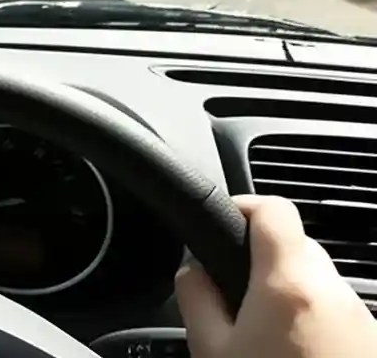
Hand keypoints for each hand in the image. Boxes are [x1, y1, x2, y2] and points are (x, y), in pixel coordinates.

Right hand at [175, 195, 376, 357]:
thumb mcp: (211, 351)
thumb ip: (195, 298)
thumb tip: (192, 272)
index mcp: (288, 281)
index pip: (272, 208)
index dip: (243, 208)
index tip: (224, 224)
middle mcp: (333, 290)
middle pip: (296, 247)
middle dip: (263, 262)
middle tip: (234, 296)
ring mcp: (362, 317)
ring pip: (318, 285)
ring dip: (290, 296)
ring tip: (264, 340)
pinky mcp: (372, 341)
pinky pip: (338, 316)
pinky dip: (314, 325)